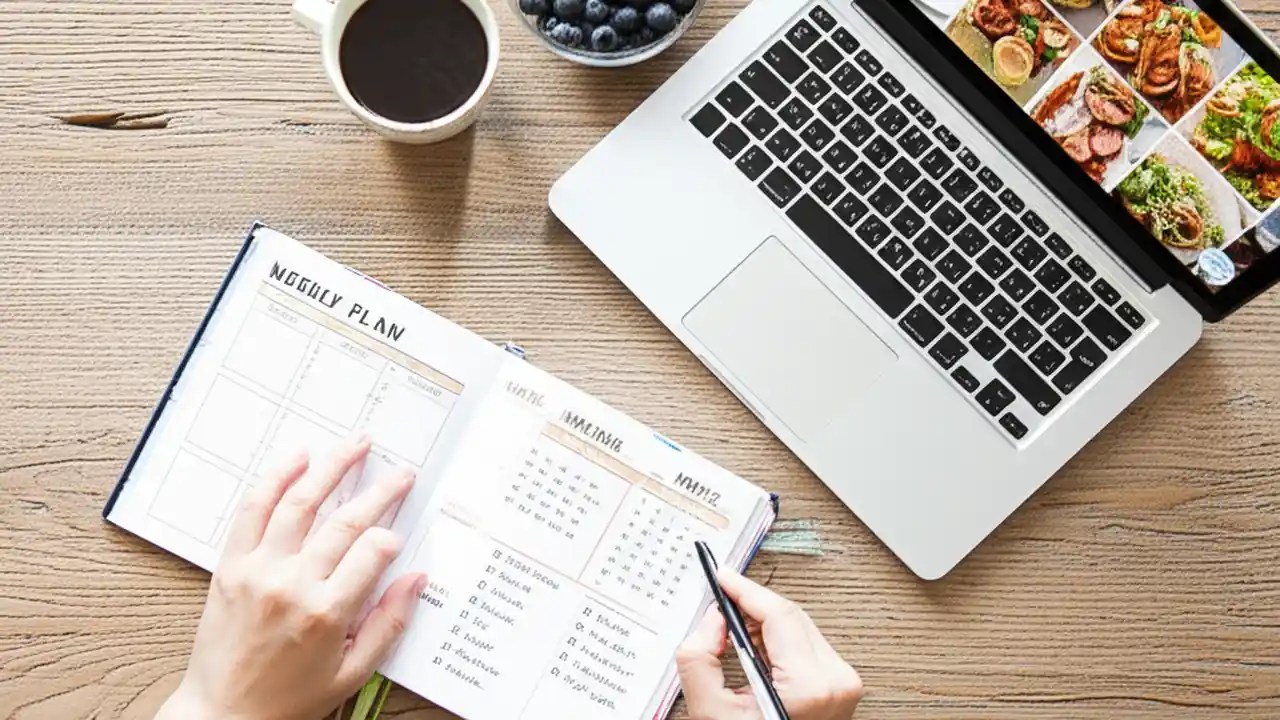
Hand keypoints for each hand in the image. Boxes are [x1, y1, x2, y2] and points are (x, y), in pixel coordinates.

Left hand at [156, 437, 425, 719]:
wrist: (223, 715)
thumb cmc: (289, 700)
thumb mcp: (352, 673)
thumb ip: (389, 624)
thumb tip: (417, 580)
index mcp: (326, 613)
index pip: (371, 553)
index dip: (391, 538)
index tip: (397, 536)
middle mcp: (292, 585)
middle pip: (344, 521)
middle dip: (379, 492)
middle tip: (400, 474)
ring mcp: (258, 570)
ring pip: (300, 503)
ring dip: (332, 467)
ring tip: (355, 445)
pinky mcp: (231, 566)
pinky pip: (253, 510)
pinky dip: (275, 479)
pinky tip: (297, 459)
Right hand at [676, 569, 862, 719]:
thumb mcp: (710, 711)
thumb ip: (699, 657)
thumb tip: (712, 621)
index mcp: (810, 685)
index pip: (778, 614)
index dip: (745, 590)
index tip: (723, 577)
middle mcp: (836, 681)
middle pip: (790, 616)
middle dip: (752, 607)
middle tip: (720, 604)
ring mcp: (844, 684)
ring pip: (799, 628)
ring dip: (764, 626)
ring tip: (732, 638)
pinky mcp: (841, 687)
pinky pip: (806, 646)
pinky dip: (777, 643)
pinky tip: (754, 652)